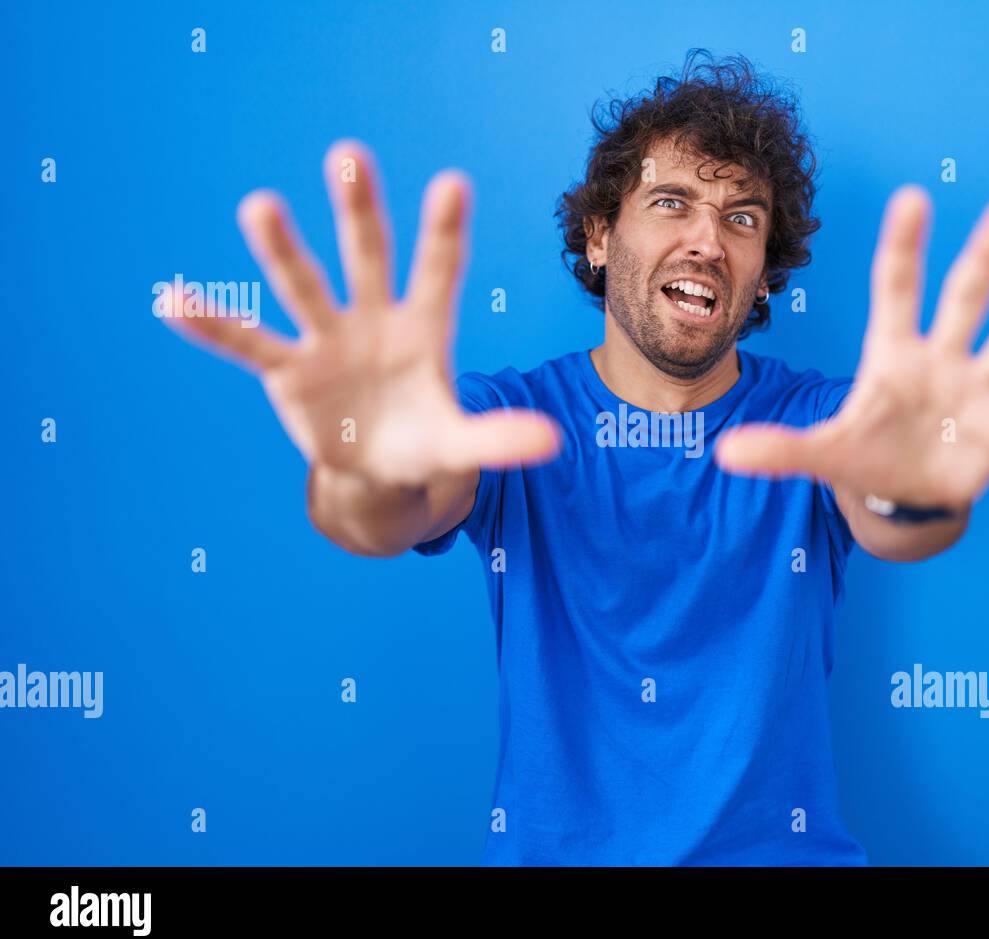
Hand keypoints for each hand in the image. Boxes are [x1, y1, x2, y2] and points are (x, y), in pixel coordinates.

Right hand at [159, 140, 560, 486]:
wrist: (375, 467)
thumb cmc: (422, 440)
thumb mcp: (459, 445)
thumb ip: (497, 440)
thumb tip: (551, 442)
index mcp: (424, 327)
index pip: (438, 272)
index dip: (444, 233)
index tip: (452, 182)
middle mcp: (373, 319)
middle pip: (368, 257)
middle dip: (358, 212)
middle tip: (348, 156)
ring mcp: (326, 340)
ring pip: (303, 285)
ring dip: (281, 249)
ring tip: (259, 205)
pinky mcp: (287, 370)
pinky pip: (247, 343)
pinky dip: (213, 325)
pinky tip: (172, 300)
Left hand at [713, 186, 988, 510]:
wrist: (903, 489)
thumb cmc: (865, 454)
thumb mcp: (821, 453)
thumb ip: (780, 451)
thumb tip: (722, 455)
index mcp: (893, 354)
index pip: (896, 291)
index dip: (903, 250)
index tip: (915, 199)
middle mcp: (943, 357)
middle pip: (966, 299)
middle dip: (986, 258)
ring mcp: (980, 387)